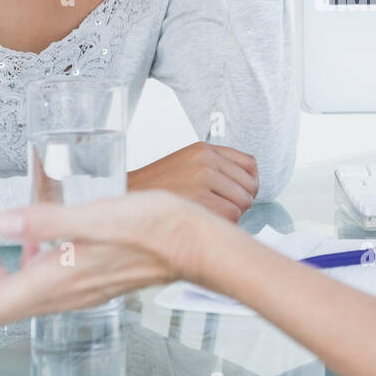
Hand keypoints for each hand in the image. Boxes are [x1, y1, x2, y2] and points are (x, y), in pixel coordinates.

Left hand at [0, 190, 214, 325]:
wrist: (196, 242)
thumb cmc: (156, 228)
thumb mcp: (96, 214)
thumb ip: (46, 221)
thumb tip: (3, 223)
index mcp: (57, 280)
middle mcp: (64, 291)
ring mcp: (80, 287)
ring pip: (21, 291)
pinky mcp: (93, 276)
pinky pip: (46, 280)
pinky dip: (25, 263)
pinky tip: (30, 240)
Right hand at [128, 141, 258, 221]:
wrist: (125, 200)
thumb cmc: (155, 189)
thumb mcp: (186, 164)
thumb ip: (216, 167)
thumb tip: (250, 184)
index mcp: (204, 150)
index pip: (250, 165)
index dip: (249, 183)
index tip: (241, 193)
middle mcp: (206, 162)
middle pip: (249, 188)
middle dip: (239, 202)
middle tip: (219, 208)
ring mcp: (203, 180)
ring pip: (242, 205)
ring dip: (230, 215)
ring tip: (206, 215)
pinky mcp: (200, 202)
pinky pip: (231, 218)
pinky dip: (220, 225)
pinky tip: (201, 222)